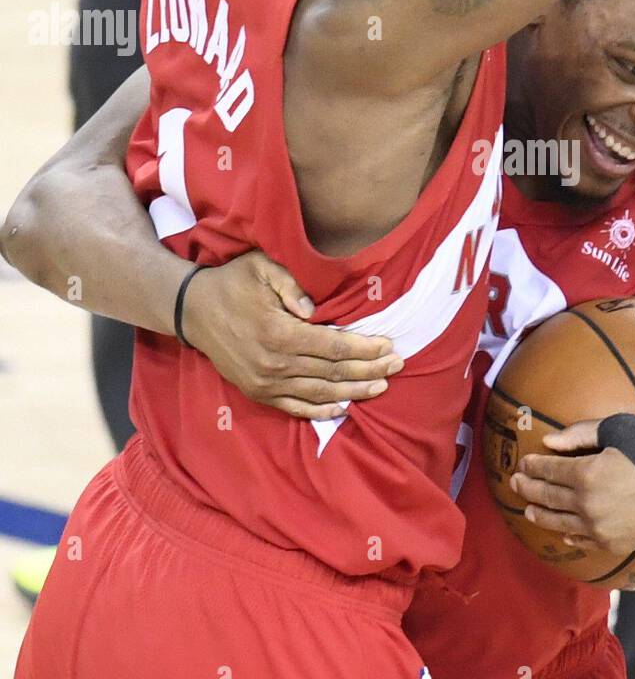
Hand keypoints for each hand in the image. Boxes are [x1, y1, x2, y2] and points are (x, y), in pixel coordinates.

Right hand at [180, 250, 401, 419]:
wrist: (192, 310)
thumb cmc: (233, 283)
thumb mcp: (262, 268)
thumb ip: (292, 285)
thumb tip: (317, 311)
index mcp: (280, 333)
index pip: (335, 347)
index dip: (365, 349)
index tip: (389, 345)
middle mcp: (275, 364)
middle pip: (334, 373)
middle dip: (370, 370)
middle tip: (397, 366)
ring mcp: (265, 383)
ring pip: (319, 394)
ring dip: (353, 392)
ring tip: (381, 387)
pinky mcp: (257, 392)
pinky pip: (294, 408)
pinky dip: (321, 411)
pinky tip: (343, 409)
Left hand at [510, 422, 634, 554]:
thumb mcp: (622, 429)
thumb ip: (582, 433)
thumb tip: (550, 442)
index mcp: (586, 474)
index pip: (549, 470)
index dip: (533, 465)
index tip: (523, 462)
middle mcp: (586, 506)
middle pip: (547, 497)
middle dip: (528, 488)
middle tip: (515, 482)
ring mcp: (598, 530)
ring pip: (559, 523)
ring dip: (540, 514)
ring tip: (528, 509)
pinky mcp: (611, 545)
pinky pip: (581, 541)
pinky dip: (568, 536)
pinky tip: (563, 533)